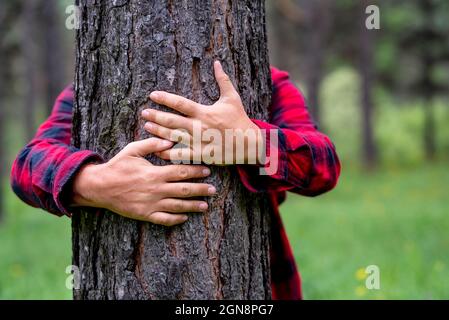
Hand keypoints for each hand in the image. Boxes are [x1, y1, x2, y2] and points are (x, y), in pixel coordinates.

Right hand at [71, 137, 215, 225]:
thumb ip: (152, 144)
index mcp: (155, 173)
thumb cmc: (117, 166)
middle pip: (184, 190)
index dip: (196, 172)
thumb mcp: (133, 150)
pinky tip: (185, 217)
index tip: (208, 171)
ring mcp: (151, 204)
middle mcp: (156, 190)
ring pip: (177, 206)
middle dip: (201, 189)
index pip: (181, 172)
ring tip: (205, 205)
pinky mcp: (145, 214)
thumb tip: (170, 140)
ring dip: (193, 206)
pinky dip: (175, 219)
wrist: (99, 187)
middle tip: (213, 190)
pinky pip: (164, 219)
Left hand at [142, 61, 263, 164]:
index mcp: (204, 112)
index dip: (165, 98)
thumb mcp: (232, 97)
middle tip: (144, 112)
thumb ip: (222, 80)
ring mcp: (199, 142)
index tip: (153, 95)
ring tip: (146, 126)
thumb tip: (217, 62)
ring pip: (174, 137)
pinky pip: (181, 155)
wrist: (249, 143)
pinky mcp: (201, 155)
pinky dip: (168, 152)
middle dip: (156, 116)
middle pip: (172, 121)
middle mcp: (199, 126)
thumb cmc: (239, 119)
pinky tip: (157, 149)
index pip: (180, 103)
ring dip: (158, 132)